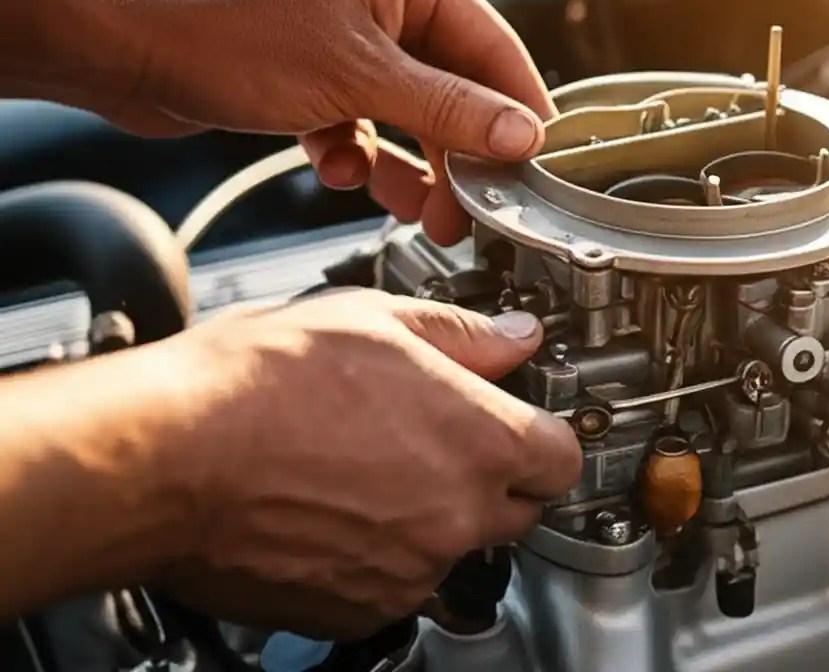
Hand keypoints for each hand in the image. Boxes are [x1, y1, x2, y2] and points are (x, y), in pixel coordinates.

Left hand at [106, 0, 556, 243]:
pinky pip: (361, 122)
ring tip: (414, 208)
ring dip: (409, 165)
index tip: (535, 167)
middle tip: (468, 209)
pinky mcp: (311, 73)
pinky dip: (357, 152)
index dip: (517, 112)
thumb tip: (519, 135)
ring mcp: (343, 36)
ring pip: (406, 114)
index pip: (492, 47)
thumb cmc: (223, 29)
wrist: (120, 47)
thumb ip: (449, 109)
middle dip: (456, 156)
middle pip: (451, 89)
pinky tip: (339, 166)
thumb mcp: (359, 77)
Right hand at [153, 289, 579, 637]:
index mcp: (479, 441)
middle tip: (433, 439)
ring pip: (454, 547)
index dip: (543, 435)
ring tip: (360, 469)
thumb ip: (464, 336)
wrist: (162, 458)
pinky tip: (332, 509)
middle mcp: (456, 515)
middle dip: (489, 477)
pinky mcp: (361, 610)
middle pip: (518, 508)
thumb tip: (512, 339)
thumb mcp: (373, 321)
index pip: (563, 456)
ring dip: (429, 517)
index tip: (521, 424)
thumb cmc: (254, 386)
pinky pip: (397, 584)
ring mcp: (411, 570)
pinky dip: (378, 557)